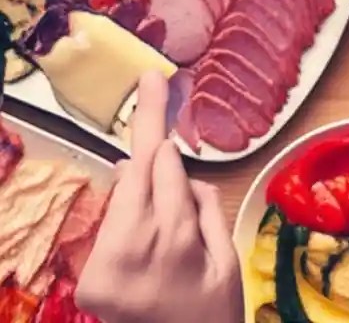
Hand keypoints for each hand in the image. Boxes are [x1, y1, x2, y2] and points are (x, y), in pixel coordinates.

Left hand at [76, 71, 241, 322]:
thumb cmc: (213, 315)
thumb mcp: (228, 262)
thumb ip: (207, 212)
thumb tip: (184, 174)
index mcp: (175, 241)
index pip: (166, 167)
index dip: (163, 127)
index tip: (160, 85)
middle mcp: (135, 246)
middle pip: (138, 170)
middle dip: (145, 126)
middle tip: (152, 80)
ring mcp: (106, 263)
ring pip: (123, 193)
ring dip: (141, 172)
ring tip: (156, 141)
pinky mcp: (90, 278)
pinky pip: (113, 224)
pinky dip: (129, 208)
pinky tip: (145, 199)